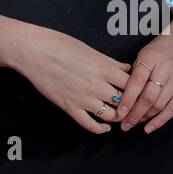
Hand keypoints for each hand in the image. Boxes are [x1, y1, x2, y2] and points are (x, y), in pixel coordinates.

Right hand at [10, 25, 131, 134]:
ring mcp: (83, 98)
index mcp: (104, 68)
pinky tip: (104, 127)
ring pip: (111, 115)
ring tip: (118, 114)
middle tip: (132, 106)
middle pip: (125, 101)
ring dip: (116, 116)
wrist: (34, 51)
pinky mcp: (70, 107)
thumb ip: (110, 62)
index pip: (132, 83)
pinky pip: (90, 124)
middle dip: (130, 104)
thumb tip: (127, 68)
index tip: (138, 90)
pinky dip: (100, 129)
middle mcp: (97, 85)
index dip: (138, 88)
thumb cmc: (59, 44)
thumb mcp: (89, 49)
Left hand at [115, 30, 172, 134]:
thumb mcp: (144, 53)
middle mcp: (165, 69)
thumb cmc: (161, 48)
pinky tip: (149, 127)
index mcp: (150, 58)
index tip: (118, 112)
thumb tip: (122, 94)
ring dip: (145, 117)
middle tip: (123, 124)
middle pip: (148, 97)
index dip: (127, 99)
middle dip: (134, 114)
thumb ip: (135, 72)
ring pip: (160, 105)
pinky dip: (160, 120)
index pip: (136, 82)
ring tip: (133, 123)